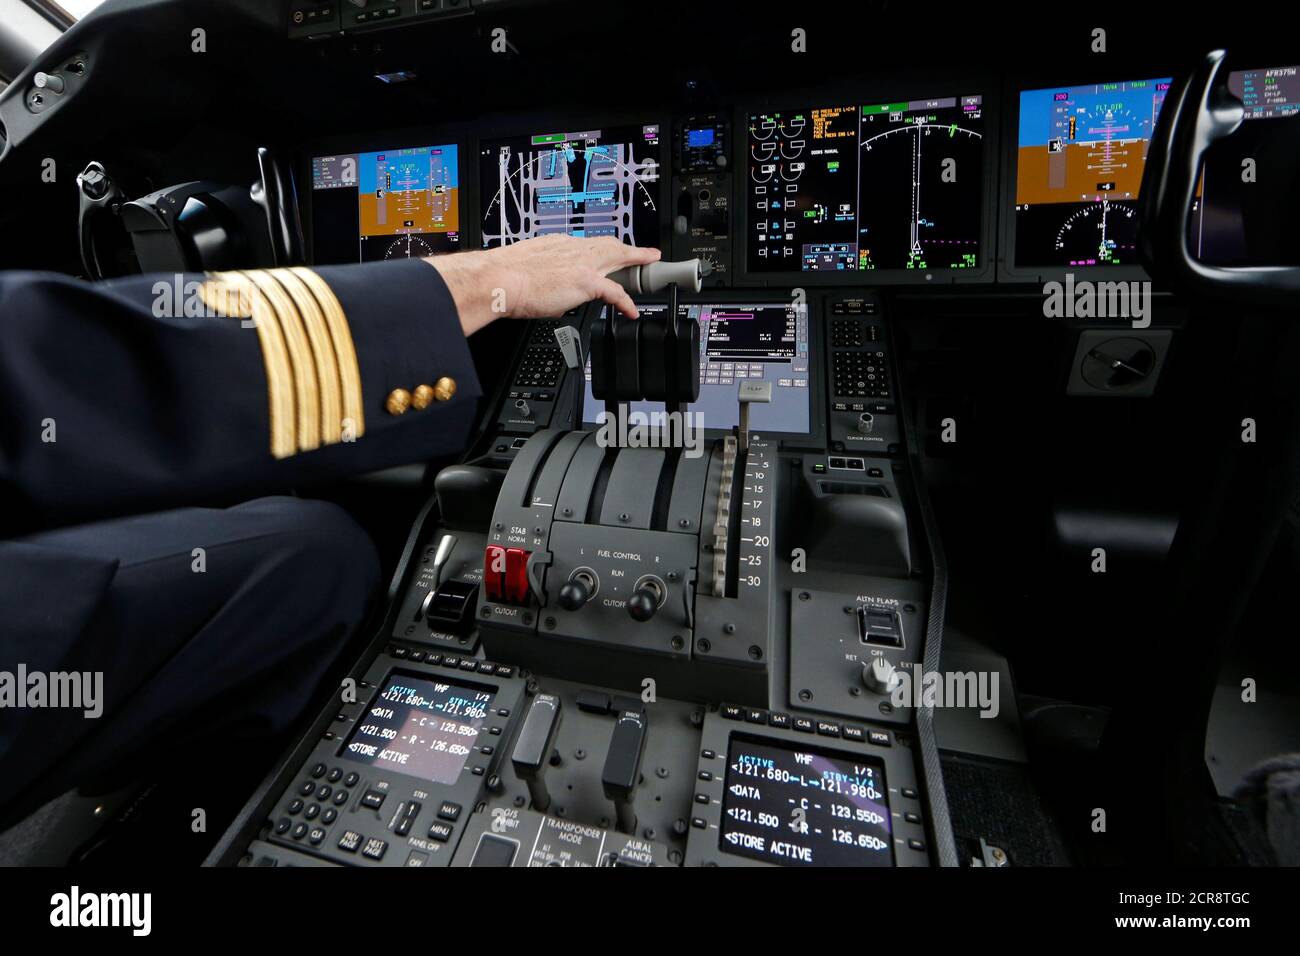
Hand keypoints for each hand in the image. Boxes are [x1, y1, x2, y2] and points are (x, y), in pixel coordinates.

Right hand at [425, 235, 661, 335]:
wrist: (498, 279)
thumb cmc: (502, 277)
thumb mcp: (527, 268)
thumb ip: (543, 276)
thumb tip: (546, 292)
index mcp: (556, 244)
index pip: (585, 245)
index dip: (599, 249)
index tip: (605, 250)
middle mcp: (571, 249)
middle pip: (608, 244)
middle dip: (627, 248)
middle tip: (643, 252)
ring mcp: (580, 263)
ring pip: (617, 258)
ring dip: (636, 261)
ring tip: (650, 265)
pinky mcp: (585, 281)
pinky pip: (614, 292)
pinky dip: (626, 301)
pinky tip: (632, 310)